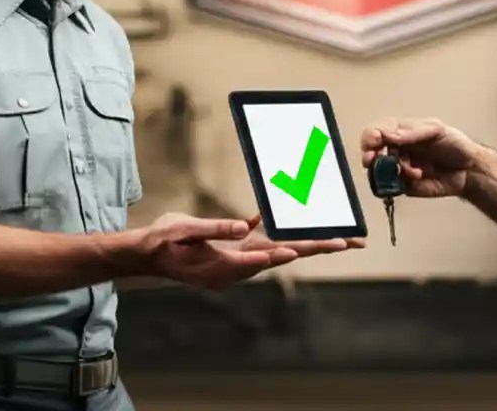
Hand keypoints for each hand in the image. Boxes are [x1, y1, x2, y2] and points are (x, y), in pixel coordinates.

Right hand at [140, 213, 357, 291]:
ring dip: (308, 246)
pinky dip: (284, 242)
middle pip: (284, 256)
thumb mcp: (185, 230)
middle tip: (351, 242)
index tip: (320, 245)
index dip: (294, 249)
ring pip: (279, 255)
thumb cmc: (163, 241)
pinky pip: (264, 250)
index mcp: (225, 265)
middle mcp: (236, 270)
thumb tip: (247, 225)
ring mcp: (236, 267)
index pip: (268, 256)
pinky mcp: (233, 259)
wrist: (145, 256)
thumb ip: (216, 228)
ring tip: (339, 240)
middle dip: (318, 247)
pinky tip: (300, 234)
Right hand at [359, 118, 479, 197]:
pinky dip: (398, 184)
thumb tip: (390, 135)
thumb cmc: (455, 145)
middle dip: (369, 155)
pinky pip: (391, 187)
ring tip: (411, 171)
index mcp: (401, 132)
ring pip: (379, 171)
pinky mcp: (405, 186)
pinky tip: (416, 178)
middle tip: (371, 160)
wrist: (469, 170)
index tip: (374, 141)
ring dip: (389, 171)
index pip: (378, 130)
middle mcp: (396, 150)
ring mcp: (399, 168)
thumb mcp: (437, 130)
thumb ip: (413, 133)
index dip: (371, 135)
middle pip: (371, 152)